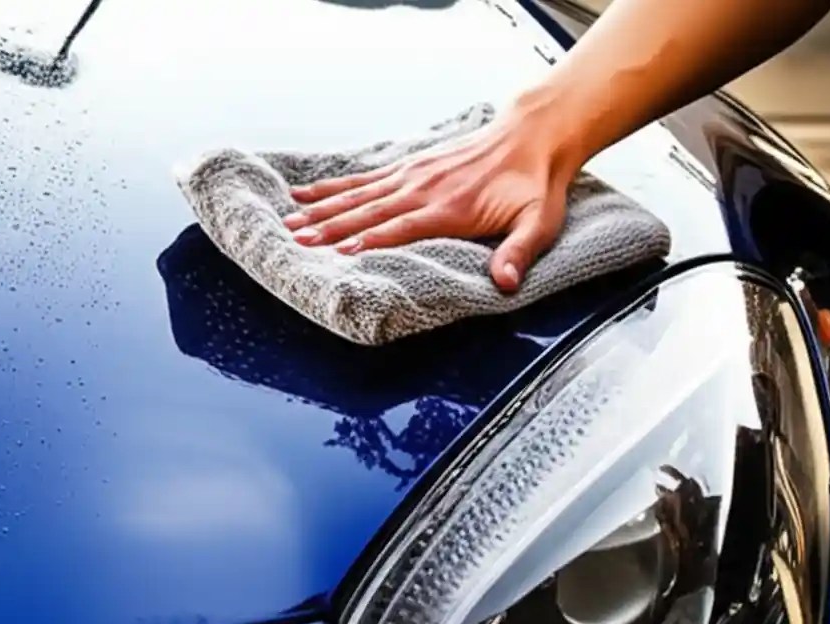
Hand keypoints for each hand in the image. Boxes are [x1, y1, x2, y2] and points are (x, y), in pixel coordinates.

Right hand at [282, 108, 583, 292]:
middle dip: (330, 228)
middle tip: (297, 241)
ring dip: (322, 210)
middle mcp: (422, 189)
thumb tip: (506, 283)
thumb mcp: (539, 223)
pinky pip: (364, 179)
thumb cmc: (536, 185)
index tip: (339, 254)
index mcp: (449, 208)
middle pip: (368, 212)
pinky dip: (334, 187)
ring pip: (358, 195)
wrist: (533, 135)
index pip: (400, 228)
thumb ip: (519, 252)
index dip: (369, 241)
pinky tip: (308, 193)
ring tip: (290, 222)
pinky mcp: (408, 166)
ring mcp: (412, 175)